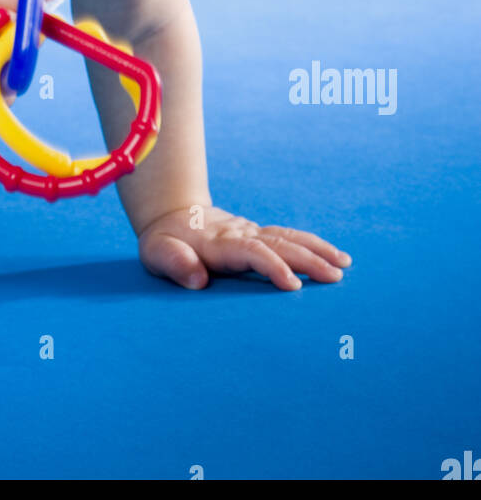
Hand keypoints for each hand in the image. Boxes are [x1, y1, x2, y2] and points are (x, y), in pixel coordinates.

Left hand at [137, 204, 351, 290]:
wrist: (173, 215)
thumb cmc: (164, 242)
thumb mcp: (156, 252)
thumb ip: (174, 262)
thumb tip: (198, 279)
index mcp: (218, 243)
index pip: (251, 252)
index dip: (272, 266)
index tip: (292, 284)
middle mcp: (240, 234)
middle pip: (279, 244)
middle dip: (308, 259)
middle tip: (335, 277)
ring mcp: (251, 232)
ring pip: (289, 237)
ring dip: (317, 250)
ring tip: (344, 265)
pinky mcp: (258, 234)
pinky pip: (289, 237)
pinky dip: (312, 244)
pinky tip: (333, 256)